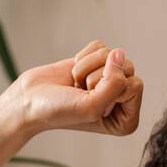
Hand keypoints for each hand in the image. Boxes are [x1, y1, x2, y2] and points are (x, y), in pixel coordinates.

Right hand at [16, 39, 142, 136]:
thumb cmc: (57, 111)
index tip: (90, 100)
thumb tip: (120, 53)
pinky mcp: (97, 63)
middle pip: (128, 67)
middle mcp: (123, 99)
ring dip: (87, 67)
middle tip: (81, 92)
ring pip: (112, 54)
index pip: (136, 85)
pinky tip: (73, 75)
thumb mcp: (90, 106)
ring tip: (75, 85)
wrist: (30, 100)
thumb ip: (115, 83)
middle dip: (97, 76)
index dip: (109, 87)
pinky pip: (99, 46)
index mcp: (126, 120)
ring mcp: (111, 80)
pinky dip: (82, 58)